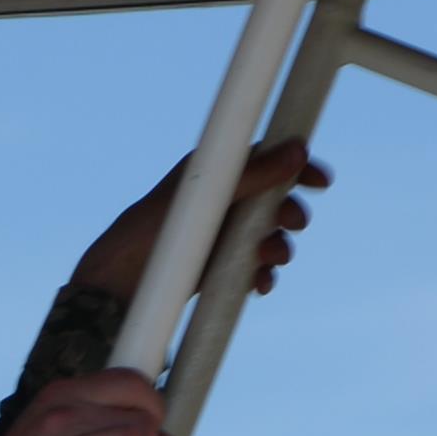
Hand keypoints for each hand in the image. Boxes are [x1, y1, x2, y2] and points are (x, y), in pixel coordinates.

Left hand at [72, 135, 325, 310]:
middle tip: (292, 224)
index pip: (268, 160)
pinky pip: (255, 269)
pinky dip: (263, 275)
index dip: (299, 168)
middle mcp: (223, 202)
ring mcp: (222, 236)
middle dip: (290, 213)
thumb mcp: (202, 196)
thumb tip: (297, 149)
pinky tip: (260, 285)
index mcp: (216, 173)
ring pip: (270, 237)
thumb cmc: (147, 231)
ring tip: (269, 259)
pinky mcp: (219, 269)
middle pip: (276, 201)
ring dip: (279, 247)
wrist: (115, 286)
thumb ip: (251, 174)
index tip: (321, 181)